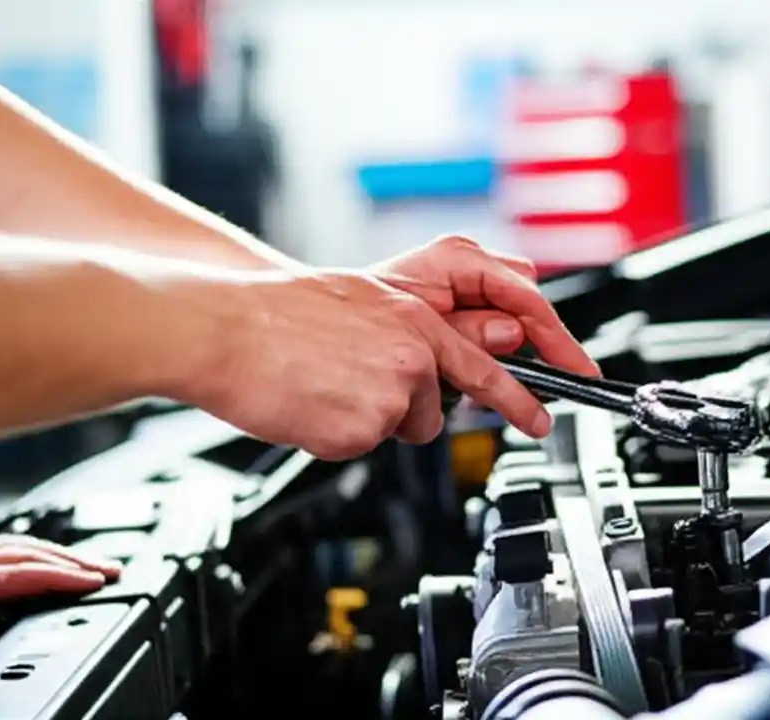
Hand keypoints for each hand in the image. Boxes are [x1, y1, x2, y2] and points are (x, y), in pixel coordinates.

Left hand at [0, 535, 119, 666]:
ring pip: (11, 550)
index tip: (98, 581)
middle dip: (73, 561)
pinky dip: (25, 561)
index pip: (17, 572)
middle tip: (110, 569)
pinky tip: (34, 573)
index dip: (63, 577)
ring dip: (54, 556)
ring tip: (85, 565)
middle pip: (23, 553)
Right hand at [171, 241, 595, 459]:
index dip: (521, 400)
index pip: (486, 369)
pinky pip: (360, 445)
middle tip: (364, 396)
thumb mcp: (362, 303)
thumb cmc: (280, 315)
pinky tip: (309, 403)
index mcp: (415, 319)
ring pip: (396, 430)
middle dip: (407, 410)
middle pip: (434, 411)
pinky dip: (334, 433)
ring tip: (323, 386)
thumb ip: (408, 331)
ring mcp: (389, 396)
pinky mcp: (360, 431)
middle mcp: (412, 356)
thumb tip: (430, 363)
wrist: (225, 329)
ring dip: (366, 420)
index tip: (543, 420)